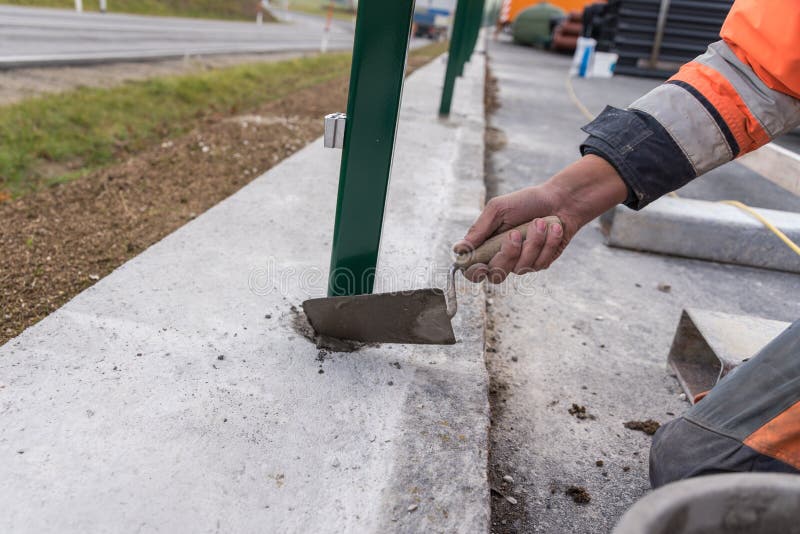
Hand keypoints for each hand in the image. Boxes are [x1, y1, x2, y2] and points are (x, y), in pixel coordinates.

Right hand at [453, 155, 627, 282]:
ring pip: (521, 268)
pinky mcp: (540, 263)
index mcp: (487, 244)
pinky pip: (540, 263)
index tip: (481, 267)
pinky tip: (552, 228)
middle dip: (508, 253)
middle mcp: (502, 257)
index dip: (474, 273)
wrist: (560, 200)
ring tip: (540, 223)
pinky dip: (548, 243)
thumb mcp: (498, 209)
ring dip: (533, 242)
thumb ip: (479, 229)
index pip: (473, 270)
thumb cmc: (527, 202)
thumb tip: (458, 249)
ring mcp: (521, 262)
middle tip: (515, 233)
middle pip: (496, 274)